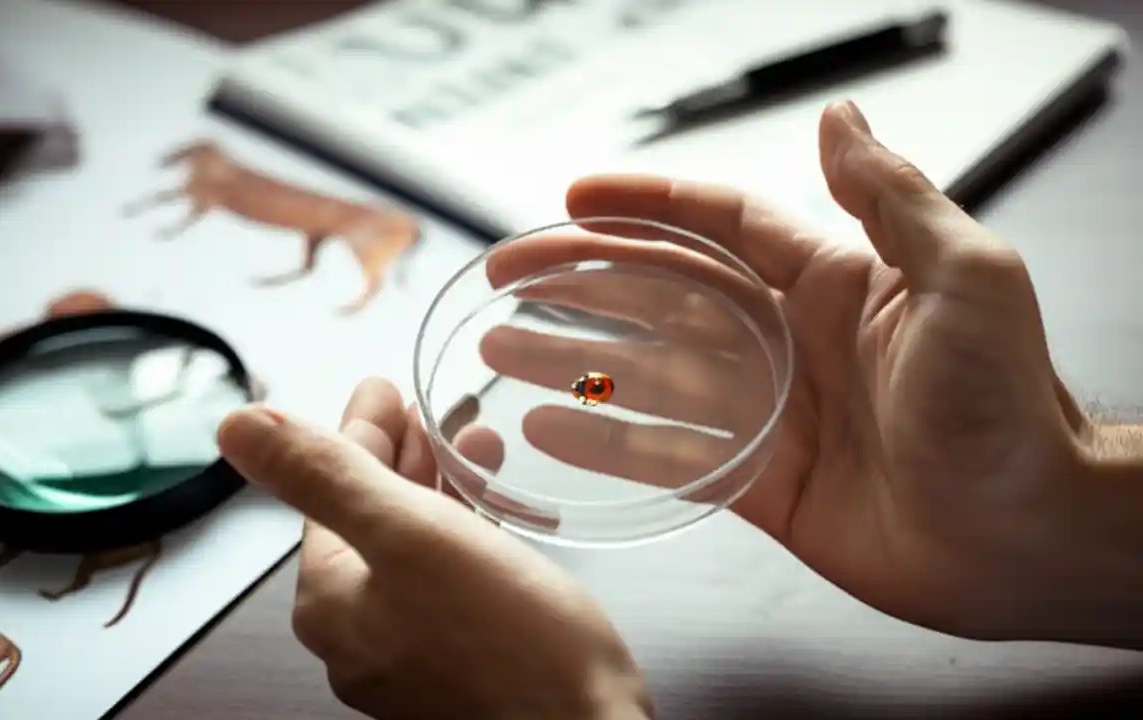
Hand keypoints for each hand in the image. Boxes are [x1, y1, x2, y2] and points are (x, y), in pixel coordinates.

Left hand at [216, 379, 652, 719]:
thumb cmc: (511, 642)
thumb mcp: (411, 534)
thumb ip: (325, 474)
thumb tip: (236, 425)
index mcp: (330, 601)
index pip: (329, 490)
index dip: (359, 429)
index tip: (385, 386)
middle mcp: (357, 635)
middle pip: (366, 519)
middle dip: (398, 455)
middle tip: (426, 407)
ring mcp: (406, 655)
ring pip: (408, 548)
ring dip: (434, 488)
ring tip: (470, 442)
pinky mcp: (455, 664)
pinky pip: (443, 581)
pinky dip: (459, 532)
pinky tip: (489, 509)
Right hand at [478, 100, 1142, 648]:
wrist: (1028, 539)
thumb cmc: (1013, 407)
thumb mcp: (964, 278)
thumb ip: (890, 197)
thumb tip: (837, 117)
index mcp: (834, 282)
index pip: (721, 226)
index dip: (648, 207)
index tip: (579, 198)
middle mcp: (790, 341)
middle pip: (662, 297)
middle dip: (582, 281)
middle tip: (508, 272)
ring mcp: (768, 413)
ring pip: (647, 376)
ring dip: (573, 361)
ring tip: (502, 348)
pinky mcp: (757, 483)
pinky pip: (664, 456)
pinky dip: (603, 445)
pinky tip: (550, 431)